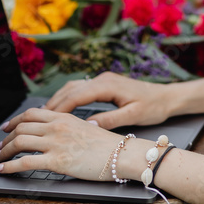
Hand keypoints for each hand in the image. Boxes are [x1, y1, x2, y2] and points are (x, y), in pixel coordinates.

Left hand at [0, 107, 134, 180]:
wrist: (122, 154)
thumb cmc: (108, 145)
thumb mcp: (85, 127)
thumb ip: (67, 127)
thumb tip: (53, 132)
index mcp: (64, 117)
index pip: (31, 113)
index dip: (14, 120)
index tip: (6, 127)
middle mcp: (57, 126)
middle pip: (21, 127)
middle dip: (5, 139)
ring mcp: (56, 142)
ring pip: (19, 142)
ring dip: (4, 151)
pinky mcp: (57, 160)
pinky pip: (25, 162)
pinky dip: (9, 167)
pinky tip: (2, 171)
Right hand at [44, 71, 173, 129]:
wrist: (167, 97)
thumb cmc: (153, 107)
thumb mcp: (133, 116)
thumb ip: (110, 120)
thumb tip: (89, 125)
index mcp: (108, 85)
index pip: (77, 96)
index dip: (60, 108)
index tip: (45, 120)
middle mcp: (103, 79)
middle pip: (71, 89)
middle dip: (53, 103)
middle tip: (35, 119)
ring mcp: (103, 79)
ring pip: (73, 87)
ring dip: (58, 99)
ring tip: (43, 115)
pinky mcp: (104, 83)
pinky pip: (80, 88)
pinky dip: (67, 97)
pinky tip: (61, 107)